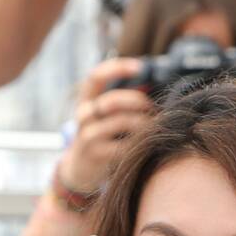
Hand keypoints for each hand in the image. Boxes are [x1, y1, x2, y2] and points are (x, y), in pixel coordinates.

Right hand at [59, 57, 153, 196]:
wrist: (80, 169)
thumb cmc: (101, 136)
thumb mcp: (103, 116)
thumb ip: (121, 102)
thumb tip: (151, 85)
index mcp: (86, 100)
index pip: (96, 76)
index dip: (117, 68)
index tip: (140, 66)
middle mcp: (84, 115)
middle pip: (113, 101)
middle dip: (138, 102)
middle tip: (152, 108)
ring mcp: (89, 136)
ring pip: (123, 122)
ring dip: (145, 123)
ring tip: (155, 127)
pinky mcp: (98, 155)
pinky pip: (126, 145)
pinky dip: (142, 142)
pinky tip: (149, 143)